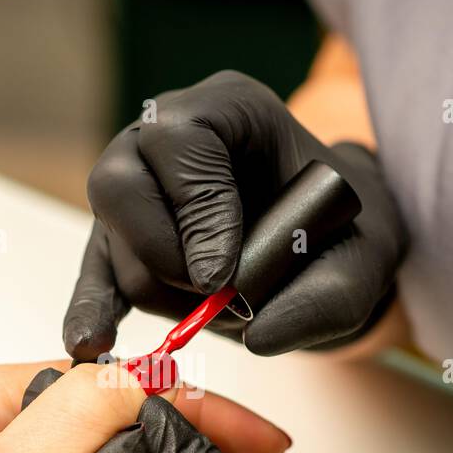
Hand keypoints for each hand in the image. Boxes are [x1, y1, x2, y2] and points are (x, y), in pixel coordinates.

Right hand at [63, 70, 407, 360]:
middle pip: (122, 188)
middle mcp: (162, 135)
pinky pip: (94, 274)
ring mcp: (134, 186)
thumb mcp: (362, 264)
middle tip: (221, 297)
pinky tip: (90, 342)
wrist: (328, 250)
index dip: (197, 212)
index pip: (179, 143)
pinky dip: (92, 311)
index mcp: (226, 109)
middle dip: (170, 259)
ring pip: (113, 244)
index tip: (226, 276)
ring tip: (218, 311)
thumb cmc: (341, 237)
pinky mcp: (118, 239)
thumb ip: (324, 299)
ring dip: (164, 295)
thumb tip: (258, 336)